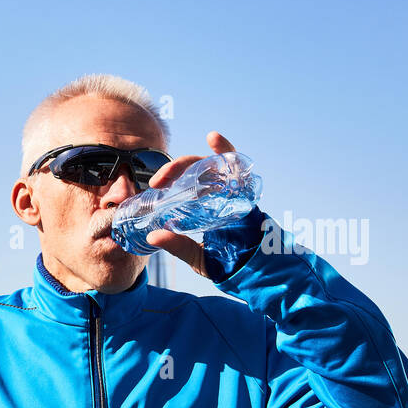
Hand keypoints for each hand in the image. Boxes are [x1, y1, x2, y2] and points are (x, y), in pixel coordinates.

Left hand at [143, 130, 237, 279]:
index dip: (168, 181)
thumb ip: (177, 245)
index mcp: (201, 207)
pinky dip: (226, 150)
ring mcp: (230, 191)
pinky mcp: (245, 191)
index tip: (153, 185)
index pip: (183, 185)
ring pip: (212, 165)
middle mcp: (215, 195)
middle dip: (175, 170)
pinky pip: (237, 166)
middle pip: (194, 172)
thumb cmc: (226, 262)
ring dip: (195, 160)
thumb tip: (153, 236)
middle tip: (158, 181)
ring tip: (178, 165)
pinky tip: (213, 138)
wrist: (254, 269)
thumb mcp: (196, 256)